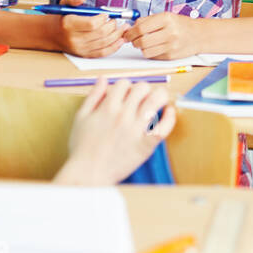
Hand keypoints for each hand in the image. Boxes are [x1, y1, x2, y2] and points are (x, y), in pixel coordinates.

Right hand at [53, 0, 124, 57]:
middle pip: (101, 34)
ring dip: (117, 35)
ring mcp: (80, 49)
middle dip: (112, 26)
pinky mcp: (85, 55)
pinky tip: (121, 39)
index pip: (92, 24)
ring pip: (104, 43)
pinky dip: (114, 46)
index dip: (103, 18)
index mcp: (69, 25)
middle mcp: (74, 39)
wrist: (52, 34)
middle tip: (116, 20)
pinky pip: (103, 53)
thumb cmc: (62, 17)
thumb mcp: (64, 4)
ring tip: (123, 27)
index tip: (106, 14)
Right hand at [60, 77, 176, 184]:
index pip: (124, 83)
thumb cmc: (82, 147)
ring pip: (157, 100)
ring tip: (159, 101)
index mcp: (107, 107)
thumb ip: (93, 96)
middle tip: (143, 99)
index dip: (126, 87)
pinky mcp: (146, 144)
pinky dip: (170, 117)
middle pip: (142, 88)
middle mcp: (123, 115)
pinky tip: (168, 112)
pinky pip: (164, 126)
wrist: (88, 174)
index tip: (127, 96)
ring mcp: (136, 129)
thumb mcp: (81, 118)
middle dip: (143, 90)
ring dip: (160, 96)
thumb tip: (103, 78)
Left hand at [121, 11, 197, 59]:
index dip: (130, 33)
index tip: (127, 34)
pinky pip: (153, 56)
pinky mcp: (171, 56)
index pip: (141, 28)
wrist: (199, 35)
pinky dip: (151, 52)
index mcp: (166, 19)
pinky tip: (156, 47)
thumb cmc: (180, 25)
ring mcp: (171, 46)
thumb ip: (147, 21)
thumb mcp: (165, 16)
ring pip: (145, 51)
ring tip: (146, 43)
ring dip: (142, 48)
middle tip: (134, 40)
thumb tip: (129, 29)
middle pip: (142, 41)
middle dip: (134, 42)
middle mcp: (170, 32)